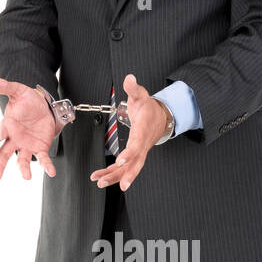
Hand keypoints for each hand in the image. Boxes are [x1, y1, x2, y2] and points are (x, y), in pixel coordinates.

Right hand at [0, 77, 57, 181]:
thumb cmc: (28, 100)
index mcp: (7, 126)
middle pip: (4, 154)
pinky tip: (51, 172)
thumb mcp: (17, 90)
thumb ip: (3, 86)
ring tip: (27, 177)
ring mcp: (27, 145)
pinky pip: (42, 159)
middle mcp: (15, 138)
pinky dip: (46, 166)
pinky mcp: (40, 148)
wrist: (45, 105)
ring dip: (23, 169)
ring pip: (22, 159)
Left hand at [90, 73, 170, 191]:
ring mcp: (139, 152)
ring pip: (128, 169)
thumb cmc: (150, 108)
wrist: (161, 117)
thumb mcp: (142, 95)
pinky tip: (101, 179)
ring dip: (114, 177)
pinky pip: (125, 168)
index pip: (137, 144)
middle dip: (122, 174)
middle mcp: (142, 145)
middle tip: (110, 182)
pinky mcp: (135, 155)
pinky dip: (114, 174)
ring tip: (100, 183)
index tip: (120, 161)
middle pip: (134, 163)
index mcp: (143, 130)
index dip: (129, 153)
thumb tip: (129, 78)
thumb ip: (134, 88)